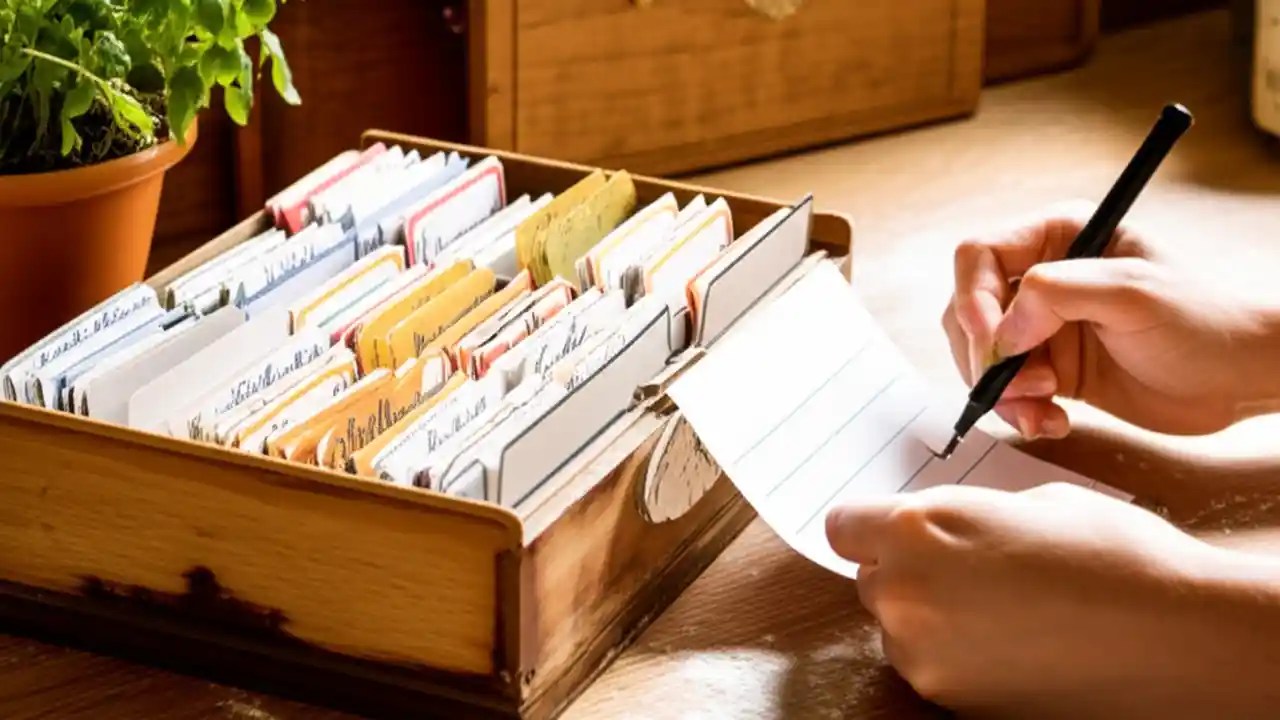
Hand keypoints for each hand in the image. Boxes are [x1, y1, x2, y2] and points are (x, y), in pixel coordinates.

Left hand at [825, 483, 1270, 717]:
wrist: (1172, 636)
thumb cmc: (1111, 555)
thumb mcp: (1029, 504)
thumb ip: (965, 517)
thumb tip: (945, 530)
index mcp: (918, 529)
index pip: (843, 526)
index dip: (870, 526)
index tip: (888, 530)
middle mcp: (905, 592)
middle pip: (872, 578)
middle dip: (907, 570)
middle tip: (968, 569)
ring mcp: (924, 654)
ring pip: (899, 627)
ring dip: (930, 617)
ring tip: (1003, 610)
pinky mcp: (950, 699)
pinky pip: (931, 667)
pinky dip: (957, 656)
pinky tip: (1013, 644)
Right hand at [942, 202, 1279, 437]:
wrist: (1238, 378)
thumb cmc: (1203, 322)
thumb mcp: (1133, 294)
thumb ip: (1058, 294)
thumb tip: (1002, 330)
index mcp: (1059, 236)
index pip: (979, 255)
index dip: (974, 300)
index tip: (995, 345)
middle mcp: (1044, 277)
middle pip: (968, 309)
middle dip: (985, 354)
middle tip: (1022, 385)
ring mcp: (1044, 324)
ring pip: (981, 355)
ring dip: (1002, 390)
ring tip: (1043, 407)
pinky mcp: (1050, 368)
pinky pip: (1007, 390)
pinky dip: (1019, 411)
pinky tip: (1052, 421)